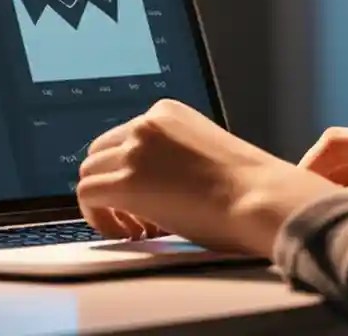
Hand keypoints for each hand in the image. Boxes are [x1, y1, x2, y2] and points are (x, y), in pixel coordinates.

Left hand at [76, 99, 342, 256]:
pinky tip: (127, 234)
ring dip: (108, 205)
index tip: (153, 200)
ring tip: (138, 231)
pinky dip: (98, 218)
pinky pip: (87, 196)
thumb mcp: (207, 153)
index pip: (125, 138)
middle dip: (115, 185)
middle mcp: (145, 123)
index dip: (132, 172)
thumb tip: (155, 181)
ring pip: (90, 174)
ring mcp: (133, 151)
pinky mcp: (125, 182)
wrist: (261, 199)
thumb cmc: (249, 188)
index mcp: (167, 112)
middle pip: (101, 153)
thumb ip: (175, 156)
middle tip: (142, 219)